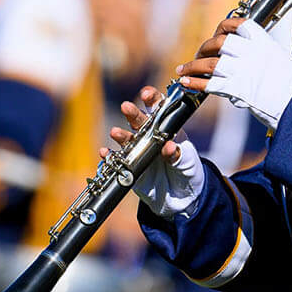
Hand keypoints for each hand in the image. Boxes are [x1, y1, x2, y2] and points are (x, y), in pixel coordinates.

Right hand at [108, 86, 203, 216]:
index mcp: (166, 129)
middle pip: (139, 120)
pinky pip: (117, 160)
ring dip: (120, 134)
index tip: (147, 94)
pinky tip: (105, 153)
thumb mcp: (187, 162)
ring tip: (115, 132)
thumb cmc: (187, 171)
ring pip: (127, 139)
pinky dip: (110, 157)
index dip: (152, 99)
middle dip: (133, 113)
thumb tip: (169, 147)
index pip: (159, 109)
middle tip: (126, 106)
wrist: (180, 196)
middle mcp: (149, 136)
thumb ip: (178, 154)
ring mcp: (138, 150)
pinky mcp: (130, 166)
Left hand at [178, 18, 291, 128]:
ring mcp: (243, 70)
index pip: (237, 24)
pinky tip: (186, 83)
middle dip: (204, 48)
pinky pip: (210, 83)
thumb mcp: (281, 59)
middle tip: (198, 55)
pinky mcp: (238, 89)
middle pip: (219, 42)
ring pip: (210, 62)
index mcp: (263, 42)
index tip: (217, 32)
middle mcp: (251, 52)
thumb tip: (246, 58)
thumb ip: (262, 54)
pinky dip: (195, 82)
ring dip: (193, 66)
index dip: (223, 26)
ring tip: (183, 70)